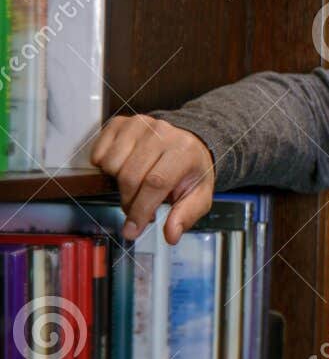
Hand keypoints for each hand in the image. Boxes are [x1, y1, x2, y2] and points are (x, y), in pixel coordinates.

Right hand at [90, 114, 215, 243]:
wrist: (187, 143)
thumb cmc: (191, 171)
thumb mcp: (199, 195)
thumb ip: (186, 216)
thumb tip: (171, 235)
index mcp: (184, 150)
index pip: (156, 182)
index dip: (141, 209)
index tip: (132, 230)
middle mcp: (161, 133)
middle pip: (130, 176)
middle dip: (129, 202)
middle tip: (136, 211)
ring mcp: (138, 125)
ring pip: (111, 165)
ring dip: (118, 183)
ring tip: (136, 185)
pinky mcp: (120, 122)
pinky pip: (99, 153)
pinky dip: (106, 167)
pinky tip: (124, 168)